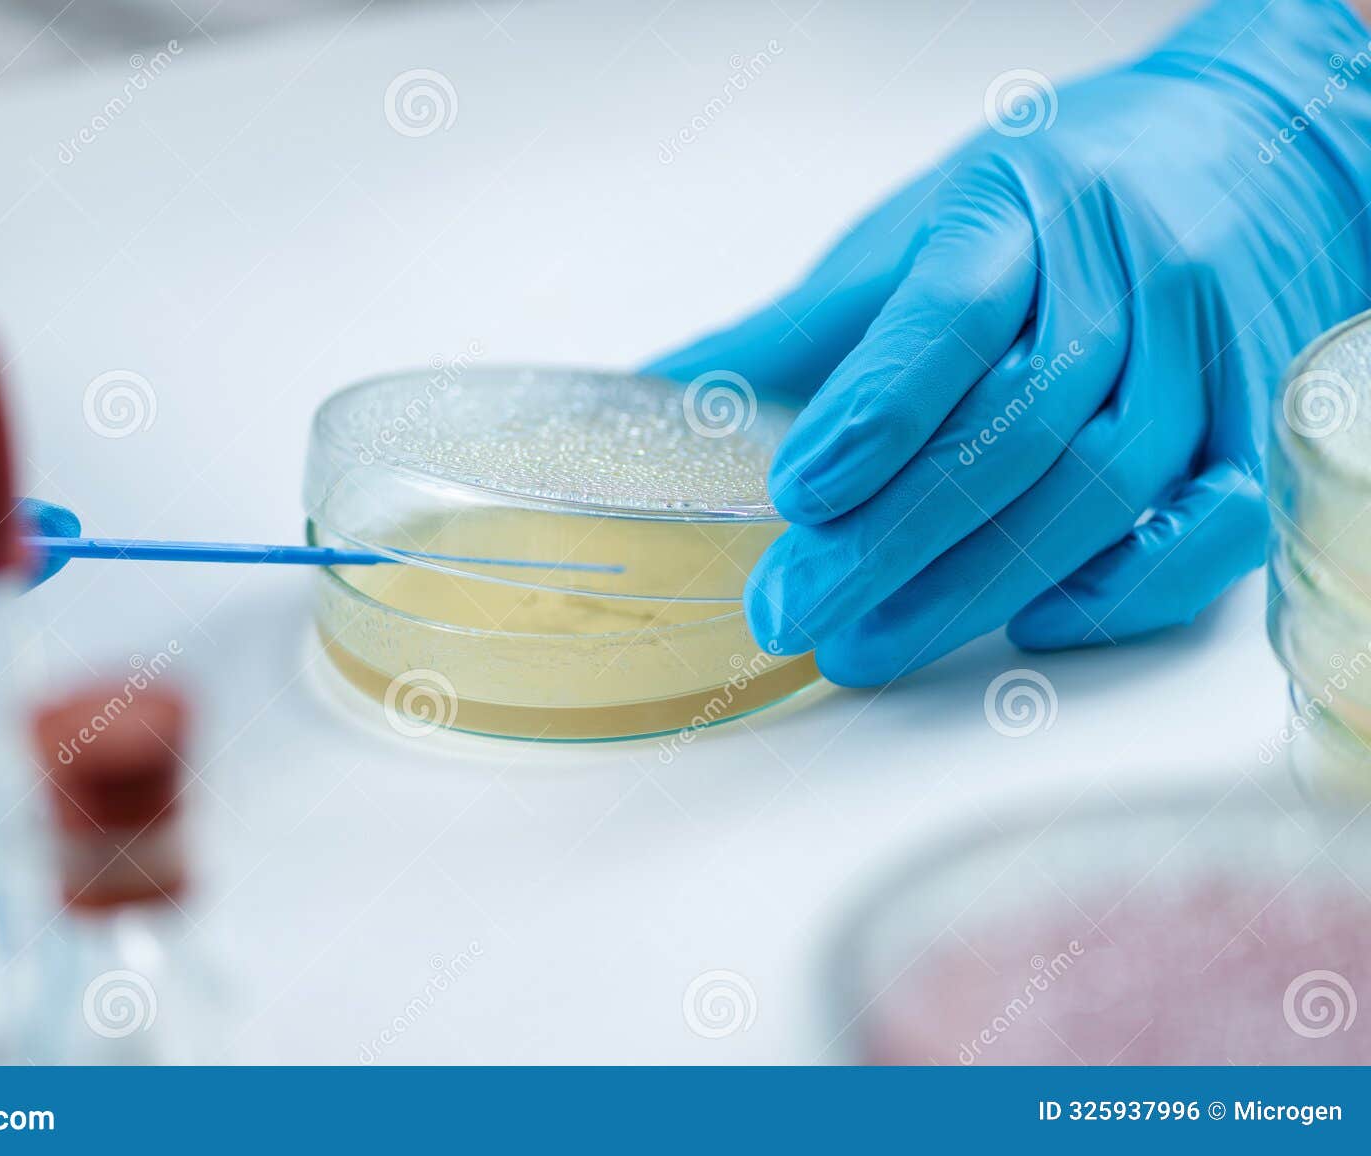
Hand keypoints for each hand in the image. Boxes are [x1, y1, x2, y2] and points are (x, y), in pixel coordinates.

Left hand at [649, 0, 1370, 684]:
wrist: (1237, 152)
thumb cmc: (1040, 209)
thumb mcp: (910, 237)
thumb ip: (798, 330)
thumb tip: (654, 395)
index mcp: (1019, 210)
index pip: (953, 314)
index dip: (876, 411)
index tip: (794, 497)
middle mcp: (1124, 273)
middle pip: (1019, 423)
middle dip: (896, 537)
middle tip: (794, 613)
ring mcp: (1205, 346)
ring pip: (1106, 482)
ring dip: (978, 584)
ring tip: (865, 648)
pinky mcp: (1256, 416)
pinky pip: (1218, 516)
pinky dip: (1129, 586)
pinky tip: (1029, 625)